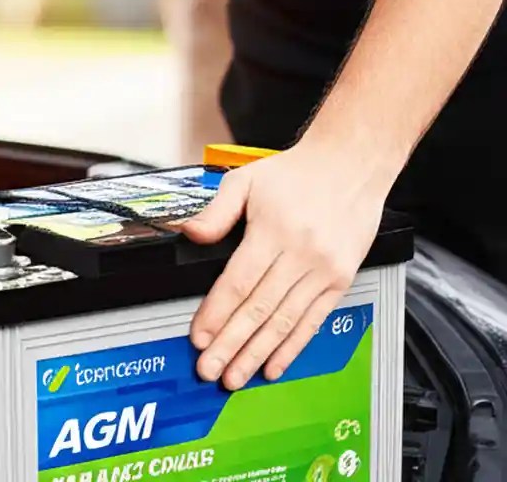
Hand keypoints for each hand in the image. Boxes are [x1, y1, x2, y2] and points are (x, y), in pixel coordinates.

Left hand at [177, 143, 390, 390]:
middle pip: (259, 309)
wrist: (351, 165)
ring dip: (257, 354)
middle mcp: (301, 254)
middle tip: (210, 370)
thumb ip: (216, 211)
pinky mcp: (341, 280)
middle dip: (231, 345)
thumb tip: (191, 234)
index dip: (216, 314)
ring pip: (285, 322)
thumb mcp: (246, 180)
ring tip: (235, 376)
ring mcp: (324, 270)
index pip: (238, 283)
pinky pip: (313, 321)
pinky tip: (274, 366)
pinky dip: (292, 347)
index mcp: (273, 231)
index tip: (199, 338)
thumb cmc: (296, 174)